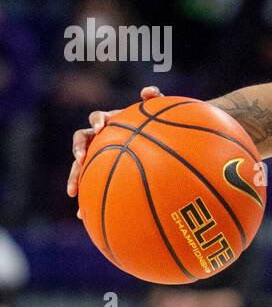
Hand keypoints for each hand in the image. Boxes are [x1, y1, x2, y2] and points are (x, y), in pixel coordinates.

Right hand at [68, 84, 161, 212]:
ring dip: (75, 178)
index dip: (96, 123)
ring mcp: (100, 156)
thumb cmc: (158, 127)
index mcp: (112, 124)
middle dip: (78, 150)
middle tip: (80, 159)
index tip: (101, 128)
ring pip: (81, 167)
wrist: (162, 142)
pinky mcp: (102, 173)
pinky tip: (84, 216)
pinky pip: (92, 186)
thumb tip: (148, 91)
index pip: (97, 120)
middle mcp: (102, 140)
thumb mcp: (158, 113)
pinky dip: (88, 200)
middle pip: (82, 142)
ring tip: (73, 192)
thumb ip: (154, 100)